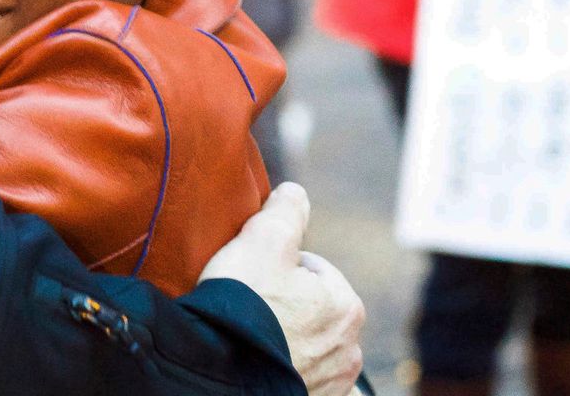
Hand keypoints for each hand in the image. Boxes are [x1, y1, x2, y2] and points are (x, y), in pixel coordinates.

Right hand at [200, 183, 364, 395]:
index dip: (278, 268)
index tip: (255, 278)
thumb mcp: (263, 239)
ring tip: (255, 338)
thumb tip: (295, 194)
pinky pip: (307, 379)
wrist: (220, 372)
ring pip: (309, 347)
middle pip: (312, 311)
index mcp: (347, 306)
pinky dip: (293, 370)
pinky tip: (271, 364)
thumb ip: (286, 210)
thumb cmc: (244, 305)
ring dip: (290, 342)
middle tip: (252, 307)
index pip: (312, 270)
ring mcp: (332, 383)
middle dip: (287, 306)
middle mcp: (349, 350)